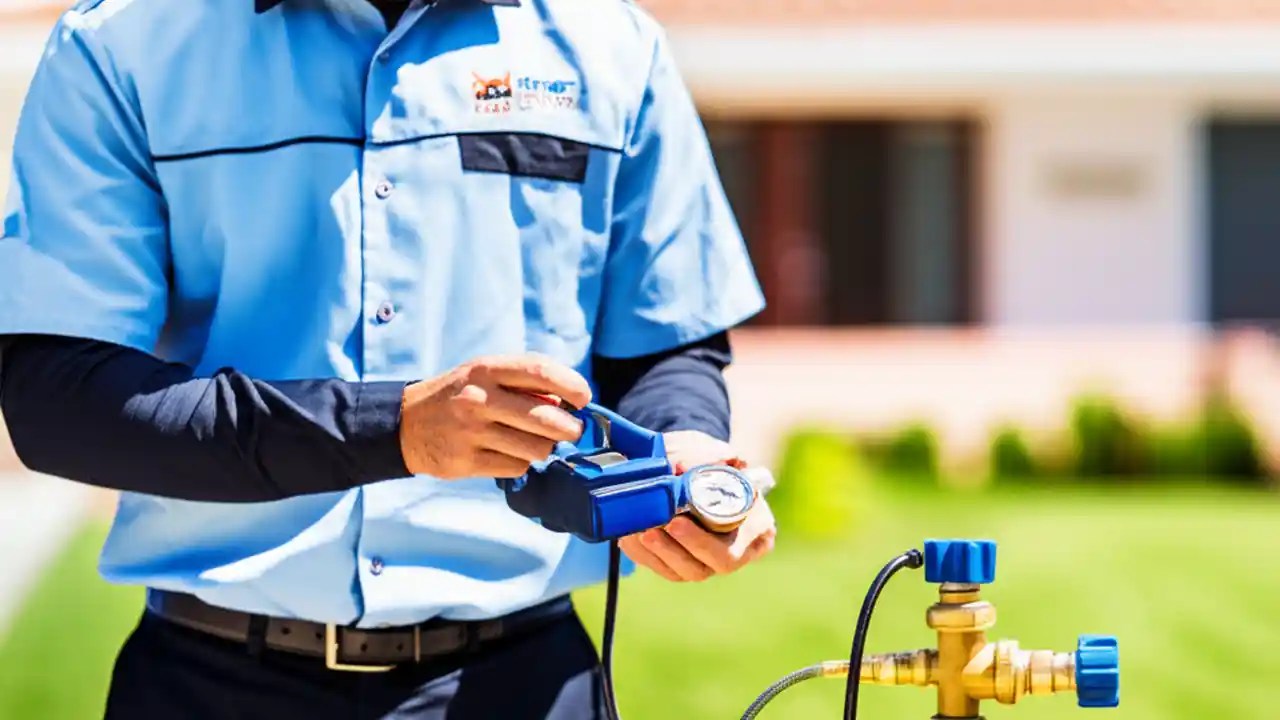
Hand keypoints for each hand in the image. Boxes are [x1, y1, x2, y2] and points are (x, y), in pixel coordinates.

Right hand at [399, 354, 591, 478]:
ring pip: (535, 449)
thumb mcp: (484, 374)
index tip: (584, 398)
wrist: (406, 423)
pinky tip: (509, 452)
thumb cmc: (459, 394)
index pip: (539, 371)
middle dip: (569, 428)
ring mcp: (471, 433)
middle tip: (572, 430)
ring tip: (535, 441)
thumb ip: (523, 381)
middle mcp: (478, 399)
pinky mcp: (465, 462)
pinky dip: (521, 463)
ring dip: (544, 448)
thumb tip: (569, 401)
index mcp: (486, 370)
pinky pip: (516, 467)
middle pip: (545, 418)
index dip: (571, 384)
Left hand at [618, 431, 776, 581]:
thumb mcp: (709, 448)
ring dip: (656, 552)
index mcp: (756, 526)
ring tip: (638, 528)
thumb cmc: (706, 458)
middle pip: (706, 567)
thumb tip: (680, 466)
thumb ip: (707, 454)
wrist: (686, 465)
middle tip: (650, 528)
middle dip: (674, 550)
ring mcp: (707, 561)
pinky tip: (630, 535)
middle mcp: (736, 551)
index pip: (733, 549)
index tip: (675, 521)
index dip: (702, 542)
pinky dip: (643, 553)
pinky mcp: (681, 564)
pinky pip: (661, 568)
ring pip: (681, 572)